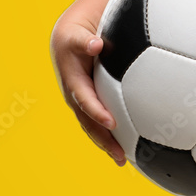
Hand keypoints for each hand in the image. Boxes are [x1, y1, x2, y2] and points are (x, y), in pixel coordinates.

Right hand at [49, 9, 126, 166]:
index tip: (112, 124)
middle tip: (120, 155)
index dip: (96, 112)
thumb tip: (96, 44)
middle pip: (88, 122)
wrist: (67, 38)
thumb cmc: (76, 34)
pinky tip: (129, 147)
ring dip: (106, 144)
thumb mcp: (76, 34)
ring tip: (123, 160)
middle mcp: (75, 95)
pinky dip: (111, 135)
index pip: (85, 100)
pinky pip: (99, 121)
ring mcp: (81, 101)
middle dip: (103, 139)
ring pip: (93, 127)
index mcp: (72, 80)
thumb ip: (85, 40)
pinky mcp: (90, 103)